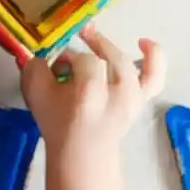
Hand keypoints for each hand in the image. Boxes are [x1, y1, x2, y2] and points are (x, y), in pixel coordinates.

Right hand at [21, 25, 164, 157]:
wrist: (83, 154)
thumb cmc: (59, 124)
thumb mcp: (37, 96)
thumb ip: (34, 68)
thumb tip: (40, 53)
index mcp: (90, 92)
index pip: (83, 60)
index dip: (69, 57)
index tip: (57, 65)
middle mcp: (118, 92)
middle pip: (104, 57)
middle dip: (83, 50)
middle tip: (70, 50)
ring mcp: (133, 96)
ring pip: (129, 63)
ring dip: (110, 48)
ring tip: (93, 36)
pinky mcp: (141, 99)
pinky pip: (154, 75)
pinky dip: (154, 56)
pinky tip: (144, 42)